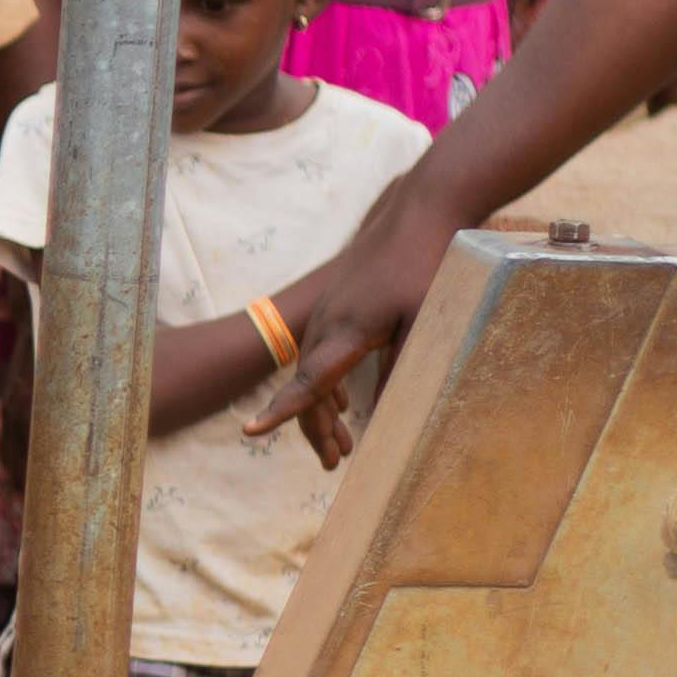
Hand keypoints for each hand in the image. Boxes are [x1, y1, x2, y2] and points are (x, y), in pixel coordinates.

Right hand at [248, 191, 452, 466]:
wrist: (420, 212)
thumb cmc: (426, 267)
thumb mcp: (423, 322)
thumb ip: (403, 370)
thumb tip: (386, 416)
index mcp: (346, 330)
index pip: (307, 382)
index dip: (281, 411)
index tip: (250, 432)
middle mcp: (328, 323)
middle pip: (308, 388)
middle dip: (314, 429)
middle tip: (332, 464)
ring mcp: (329, 313)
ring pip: (313, 373)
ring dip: (323, 412)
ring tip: (341, 449)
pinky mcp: (338, 306)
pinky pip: (321, 355)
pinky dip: (328, 386)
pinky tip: (346, 404)